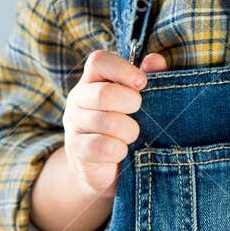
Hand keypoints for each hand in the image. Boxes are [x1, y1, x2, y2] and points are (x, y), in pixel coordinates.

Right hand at [63, 48, 167, 198]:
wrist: (107, 170)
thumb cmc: (127, 127)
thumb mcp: (143, 101)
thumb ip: (152, 77)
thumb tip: (155, 60)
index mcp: (93, 80)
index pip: (99, 61)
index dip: (123, 69)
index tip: (143, 83)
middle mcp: (78, 98)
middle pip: (104, 93)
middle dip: (131, 104)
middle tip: (139, 113)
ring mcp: (74, 124)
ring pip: (107, 122)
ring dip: (129, 131)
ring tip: (131, 137)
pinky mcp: (76, 149)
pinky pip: (102, 146)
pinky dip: (119, 150)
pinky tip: (121, 152)